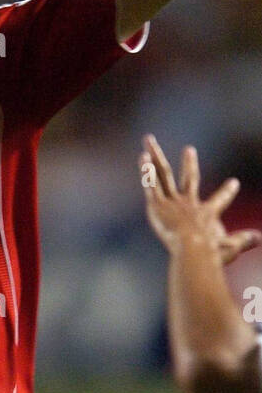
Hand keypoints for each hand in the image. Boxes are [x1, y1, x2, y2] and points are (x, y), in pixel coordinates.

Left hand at [140, 136, 261, 263]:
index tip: (234, 183)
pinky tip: (142, 157)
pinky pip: (151, 185)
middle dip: (189, 164)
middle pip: (190, 178)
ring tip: (150, 141)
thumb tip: (260, 239)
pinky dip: (146, 172)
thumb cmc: (211, 251)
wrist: (193, 248)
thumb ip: (243, 241)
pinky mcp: (158, 206)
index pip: (220, 200)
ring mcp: (172, 203)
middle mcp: (189, 203)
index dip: (227, 192)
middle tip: (189, 150)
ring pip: (164, 175)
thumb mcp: (230, 247)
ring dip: (157, 157)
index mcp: (206, 213)